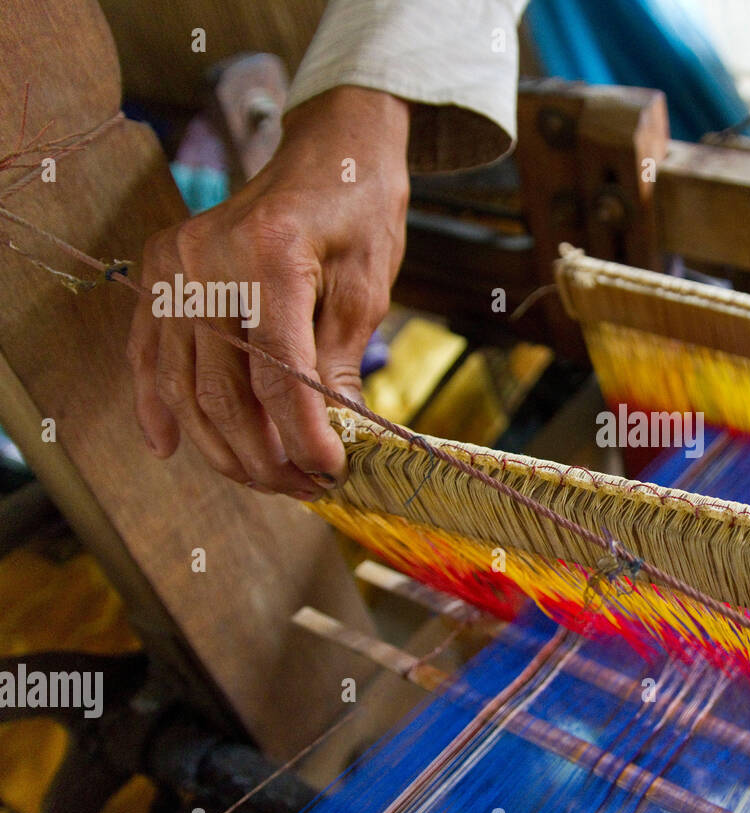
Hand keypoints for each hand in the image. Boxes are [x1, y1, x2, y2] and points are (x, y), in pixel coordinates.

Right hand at [128, 86, 409, 497]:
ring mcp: (174, 265)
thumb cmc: (357, 212)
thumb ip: (337, 364)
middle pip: (223, 391)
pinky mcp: (161, 271)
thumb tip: (328, 440)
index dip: (303, 437)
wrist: (328, 152)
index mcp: (271, 257)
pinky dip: (158, 403)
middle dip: (264, 455)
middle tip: (302, 487)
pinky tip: (171, 446)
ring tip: (265, 478)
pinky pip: (149, 351)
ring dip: (222, 446)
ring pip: (184, 385)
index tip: (329, 472)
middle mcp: (208, 259)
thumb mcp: (364, 288)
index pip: (280, 376)